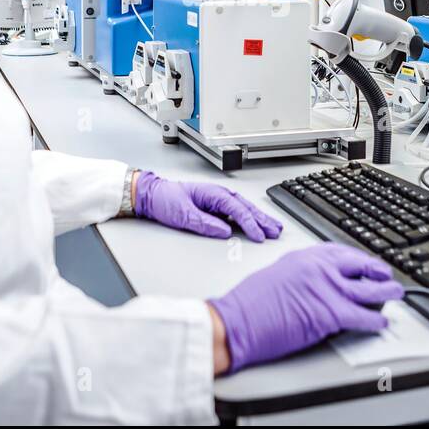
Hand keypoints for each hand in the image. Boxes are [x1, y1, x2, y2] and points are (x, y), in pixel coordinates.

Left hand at [134, 171, 282, 241]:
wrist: (153, 195)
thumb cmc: (166, 199)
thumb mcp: (182, 214)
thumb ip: (204, 223)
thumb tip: (225, 231)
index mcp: (213, 193)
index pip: (237, 210)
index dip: (250, 223)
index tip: (259, 235)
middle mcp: (218, 194)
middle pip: (246, 208)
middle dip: (262, 220)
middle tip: (276, 231)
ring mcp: (218, 200)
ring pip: (244, 209)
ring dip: (260, 218)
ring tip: (274, 227)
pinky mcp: (215, 207)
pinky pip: (237, 213)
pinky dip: (249, 219)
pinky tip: (257, 225)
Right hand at [208, 244, 404, 372]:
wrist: (236, 321)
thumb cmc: (248, 304)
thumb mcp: (277, 275)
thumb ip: (301, 275)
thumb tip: (318, 284)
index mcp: (304, 256)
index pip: (342, 252)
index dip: (360, 259)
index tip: (369, 263)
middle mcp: (318, 267)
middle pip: (360, 265)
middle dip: (378, 271)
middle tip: (388, 276)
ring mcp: (326, 289)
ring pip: (369, 289)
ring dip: (387, 293)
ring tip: (395, 295)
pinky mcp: (329, 313)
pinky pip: (362, 315)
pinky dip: (376, 320)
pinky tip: (381, 322)